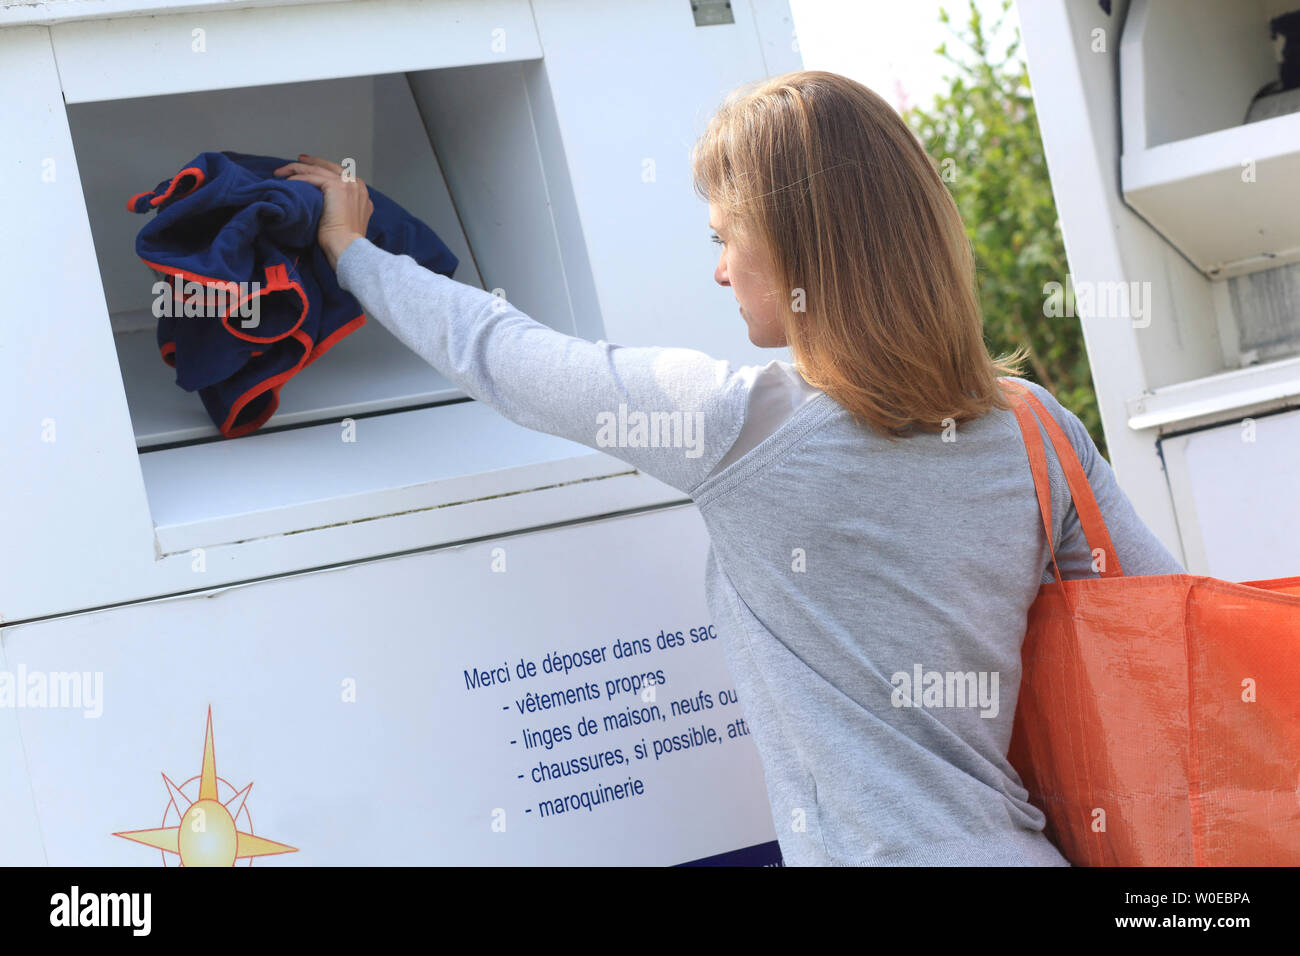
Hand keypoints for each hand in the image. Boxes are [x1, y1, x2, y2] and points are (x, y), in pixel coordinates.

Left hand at [273, 154, 372, 269]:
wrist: (348, 248)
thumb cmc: (344, 242)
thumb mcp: (347, 221)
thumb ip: (342, 207)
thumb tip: (326, 205)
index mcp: (361, 193)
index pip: (340, 174)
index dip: (323, 169)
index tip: (310, 168)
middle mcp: (357, 185)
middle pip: (329, 167)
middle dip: (311, 163)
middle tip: (296, 161)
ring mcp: (348, 184)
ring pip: (318, 169)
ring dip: (297, 168)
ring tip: (281, 172)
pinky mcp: (337, 186)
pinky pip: (312, 177)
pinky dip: (298, 178)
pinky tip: (286, 181)